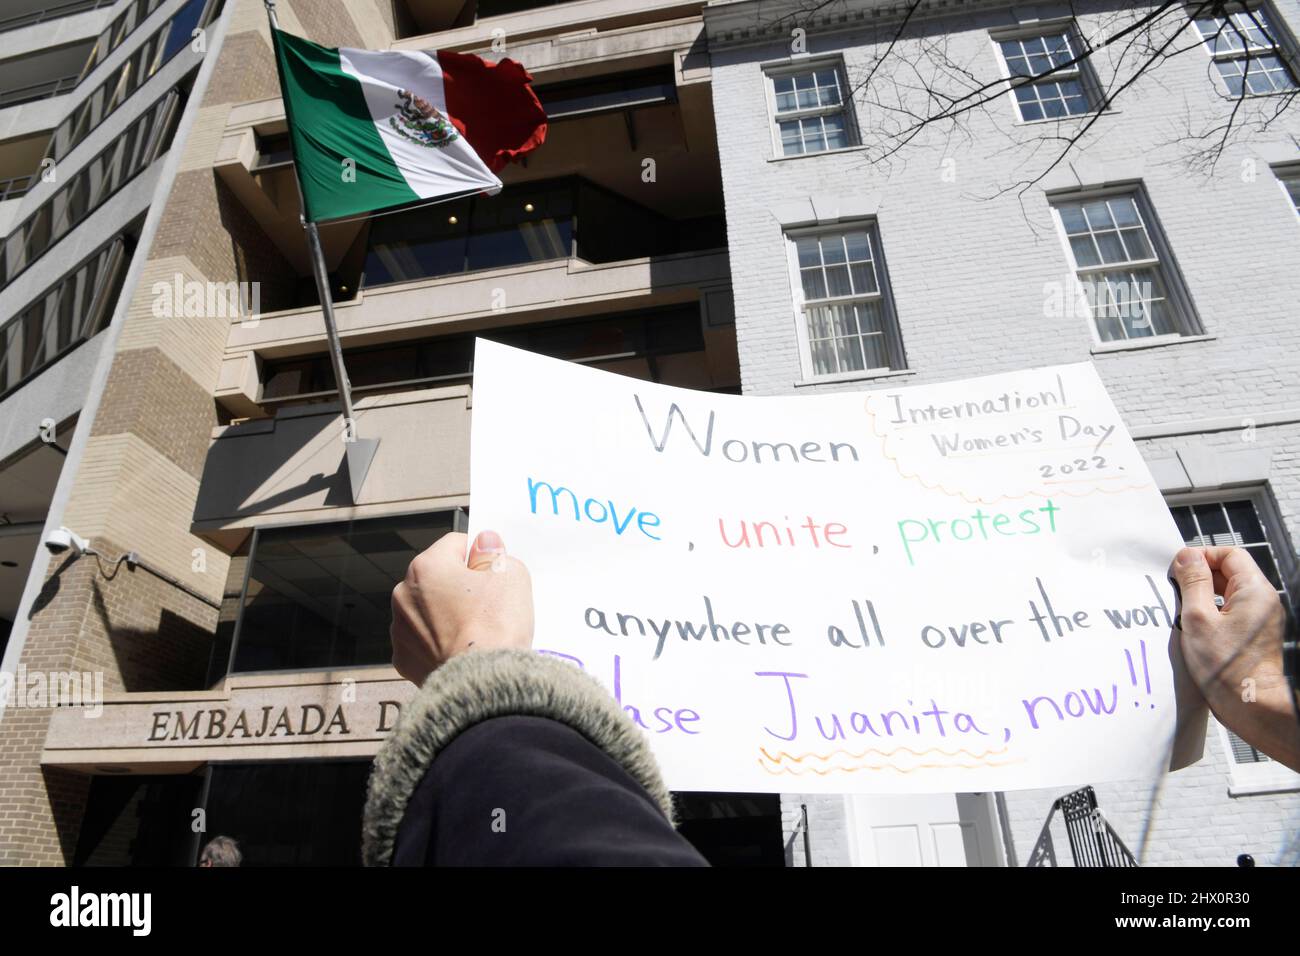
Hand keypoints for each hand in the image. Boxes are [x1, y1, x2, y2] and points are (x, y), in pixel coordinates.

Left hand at [390, 530, 533, 684]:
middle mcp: (404, 594)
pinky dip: (440, 643)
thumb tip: (485, 544)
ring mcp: (401, 629)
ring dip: (449, 614)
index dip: (480, 555)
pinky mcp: (404, 659)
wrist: (482, 685)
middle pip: (439, 578)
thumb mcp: (510, 575)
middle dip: (462, 586)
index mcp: (427, 567)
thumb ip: (494, 554)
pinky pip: (424, 641)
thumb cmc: (494, 629)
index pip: (456, 544)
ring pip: (430, 610)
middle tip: (490, 605)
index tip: (494, 572)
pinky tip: (463, 650)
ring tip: (477, 632)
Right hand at [1171, 546, 1297, 770]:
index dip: (1202, 556)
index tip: (1178, 569)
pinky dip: (1209, 613)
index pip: (1230, 554)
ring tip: (1180, 611)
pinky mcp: (1252, 635)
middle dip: (1199, 577)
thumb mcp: (1198, 618)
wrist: (1252, 705)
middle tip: (1174, 591)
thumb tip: (1186, 556)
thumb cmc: (1227, 666)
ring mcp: (1259, 619)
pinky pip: (1229, 612)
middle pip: (1229, 572)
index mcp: (1254, 591)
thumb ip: (1192, 582)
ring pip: (1226, 593)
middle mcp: (1262, 601)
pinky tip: (1192, 627)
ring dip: (1201, 596)